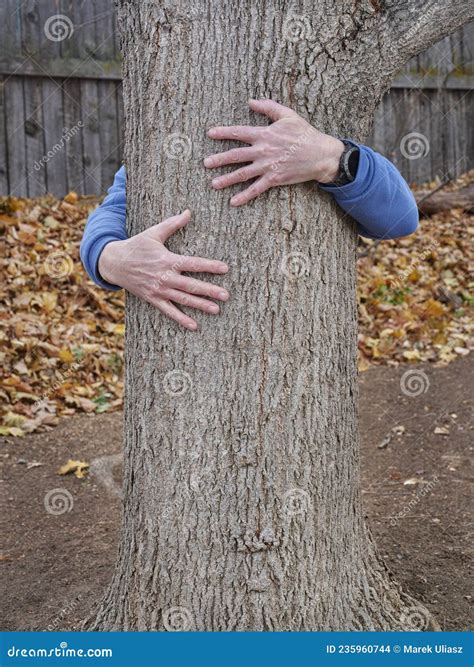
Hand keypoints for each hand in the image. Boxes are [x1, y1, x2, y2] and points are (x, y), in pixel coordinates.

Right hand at [98, 210, 228, 330]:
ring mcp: (159, 290)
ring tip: (216, 310)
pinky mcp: (153, 299)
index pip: (193, 263)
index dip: (210, 266)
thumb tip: (188, 212)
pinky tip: (194, 326)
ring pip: (183, 299)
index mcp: (168, 260)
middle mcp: (165, 277)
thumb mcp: (153, 233)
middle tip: (226, 295)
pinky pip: (169, 311)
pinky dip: (181, 319)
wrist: (114, 263)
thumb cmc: (136, 246)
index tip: (225, 269)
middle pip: (191, 285)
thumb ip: (172, 224)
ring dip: (200, 305)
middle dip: (210, 290)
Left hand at [204, 99, 344, 205]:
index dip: (223, 132)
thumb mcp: (288, 115)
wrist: (320, 154)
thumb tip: (251, 101)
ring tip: (213, 184)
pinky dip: (244, 196)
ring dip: (227, 179)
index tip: (209, 133)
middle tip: (205, 163)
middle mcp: (263, 151)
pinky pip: (256, 189)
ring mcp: (267, 166)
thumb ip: (268, 107)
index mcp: (264, 134)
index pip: (239, 132)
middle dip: (219, 159)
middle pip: (236, 155)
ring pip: (242, 173)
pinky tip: (233, 202)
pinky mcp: (274, 179)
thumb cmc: (304, 133)